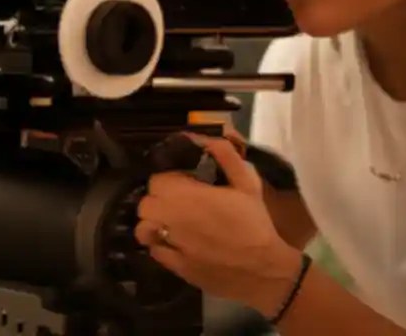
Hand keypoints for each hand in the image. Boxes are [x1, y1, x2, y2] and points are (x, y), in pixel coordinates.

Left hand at [135, 132, 302, 315]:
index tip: (185, 182)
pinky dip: (160, 244)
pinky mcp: (174, 266)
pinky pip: (154, 251)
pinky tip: (176, 242)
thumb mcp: (247, 183)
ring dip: (153, 222)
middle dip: (159, 199)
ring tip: (171, 222)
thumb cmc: (254, 223)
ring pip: (143, 229)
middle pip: (145, 204)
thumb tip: (207, 137)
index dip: (169, 178)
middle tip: (179, 201)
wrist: (262, 268)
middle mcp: (172, 219)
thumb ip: (226, 156)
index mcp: (187, 196)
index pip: (157, 179)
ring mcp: (171, 245)